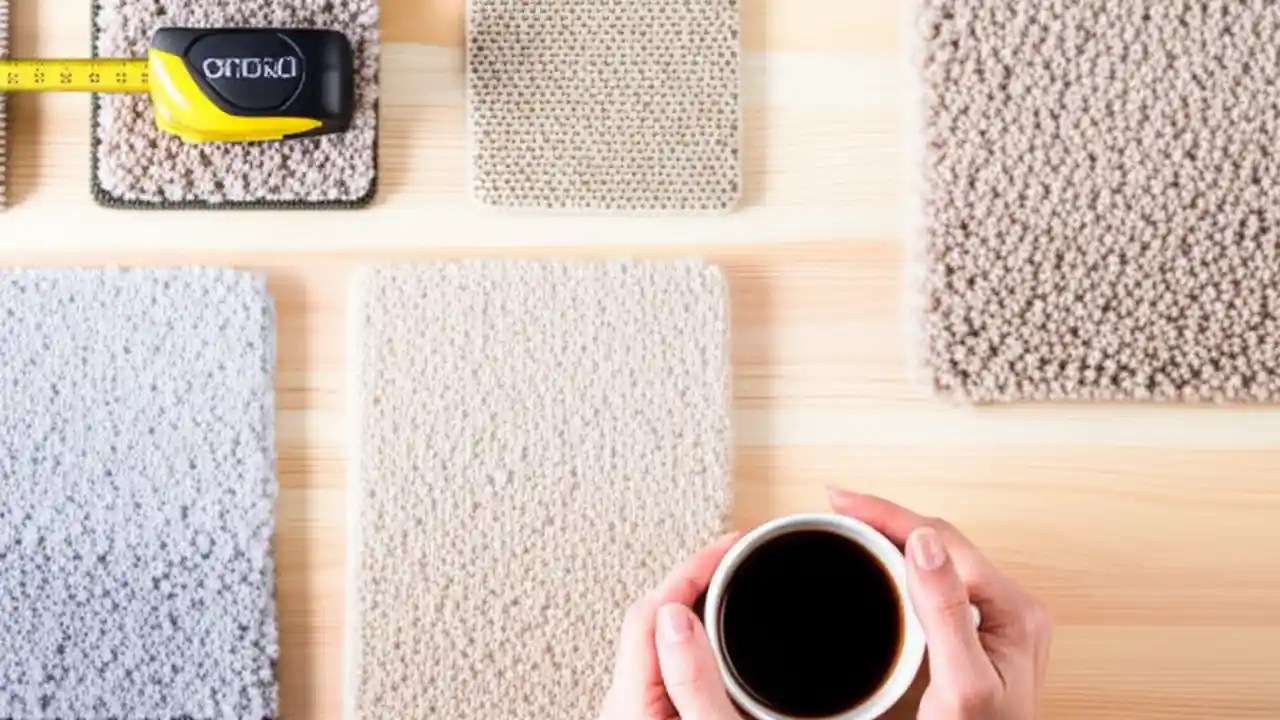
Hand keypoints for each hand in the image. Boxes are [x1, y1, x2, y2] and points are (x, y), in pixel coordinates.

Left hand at [599, 533, 741, 719]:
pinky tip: (711, 632)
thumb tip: (676, 616)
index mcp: (632, 700)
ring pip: (659, 638)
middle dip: (691, 579)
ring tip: (723, 582)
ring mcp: (636, 710)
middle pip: (651, 618)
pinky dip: (693, 634)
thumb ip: (692, 678)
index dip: (690, 569)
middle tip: (729, 555)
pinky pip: (668, 658)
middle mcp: (625, 704)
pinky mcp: (651, 717)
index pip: (649, 612)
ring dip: (691, 605)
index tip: (726, 547)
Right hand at [830, 489, 1051, 719]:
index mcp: (1012, 608)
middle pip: (936, 540)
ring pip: (933, 557)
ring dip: (889, 537)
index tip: (840, 501)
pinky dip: (896, 566)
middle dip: (883, 518)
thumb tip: (923, 542)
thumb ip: (945, 613)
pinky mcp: (971, 632)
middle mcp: (1007, 606)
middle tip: (835, 507)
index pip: (941, 539)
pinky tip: (874, 563)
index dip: (886, 513)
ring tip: (848, 525)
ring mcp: (990, 618)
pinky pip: (931, 583)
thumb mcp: (961, 683)